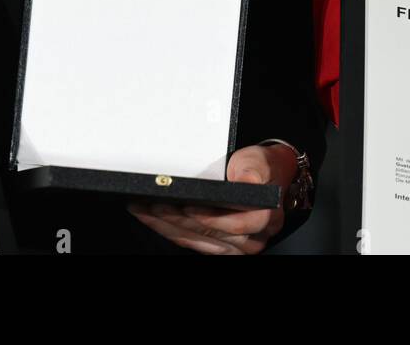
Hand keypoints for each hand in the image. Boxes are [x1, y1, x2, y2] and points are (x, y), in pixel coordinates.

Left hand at [126, 142, 296, 254]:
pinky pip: (189, 242)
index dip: (209, 218)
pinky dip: (168, 229)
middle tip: (154, 204)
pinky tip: (153, 217)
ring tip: (145, 209)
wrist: (263, 176)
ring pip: (194, 240)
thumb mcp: (259, 162)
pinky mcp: (216, 247)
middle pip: (209, 234)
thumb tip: (246, 178)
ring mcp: (233, 246)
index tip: (186, 205)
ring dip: (166, 225)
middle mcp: (251, 238)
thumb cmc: (259, 169)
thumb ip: (254, 169)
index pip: (235, 224)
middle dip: (178, 219)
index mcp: (264, 218)